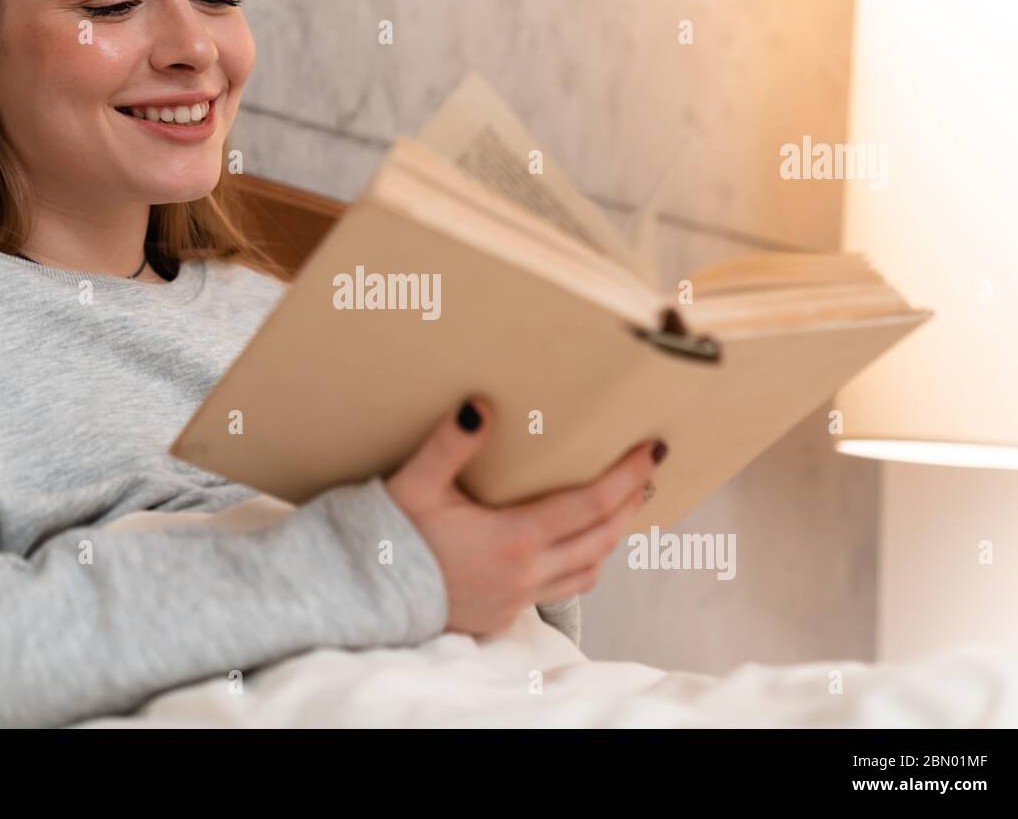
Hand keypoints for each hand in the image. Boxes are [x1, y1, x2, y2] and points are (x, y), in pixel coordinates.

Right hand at [385, 397, 664, 635]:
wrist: (366, 594)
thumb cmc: (392, 536)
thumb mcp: (416, 483)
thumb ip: (450, 444)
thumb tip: (482, 404)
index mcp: (515, 538)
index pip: (592, 504)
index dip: (627, 475)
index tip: (652, 450)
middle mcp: (527, 573)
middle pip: (603, 537)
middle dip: (632, 502)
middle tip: (647, 470)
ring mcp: (519, 597)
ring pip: (590, 569)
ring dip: (613, 537)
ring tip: (623, 506)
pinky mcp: (506, 613)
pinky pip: (564, 589)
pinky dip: (585, 564)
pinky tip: (581, 546)